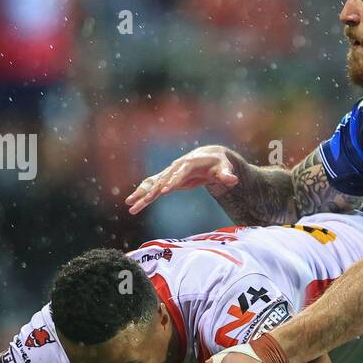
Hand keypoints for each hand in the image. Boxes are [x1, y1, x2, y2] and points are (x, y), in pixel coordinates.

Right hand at [125, 144, 247, 214]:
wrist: (210, 156)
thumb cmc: (219, 163)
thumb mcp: (225, 168)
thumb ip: (227, 175)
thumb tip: (233, 180)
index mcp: (189, 163)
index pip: (180, 173)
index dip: (172, 181)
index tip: (164, 191)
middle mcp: (176, 167)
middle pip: (162, 179)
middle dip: (152, 191)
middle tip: (143, 201)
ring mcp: (170, 172)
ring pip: (153, 184)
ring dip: (141, 194)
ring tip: (130, 205)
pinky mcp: (167, 179)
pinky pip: (153, 187)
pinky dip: (142, 194)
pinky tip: (132, 203)